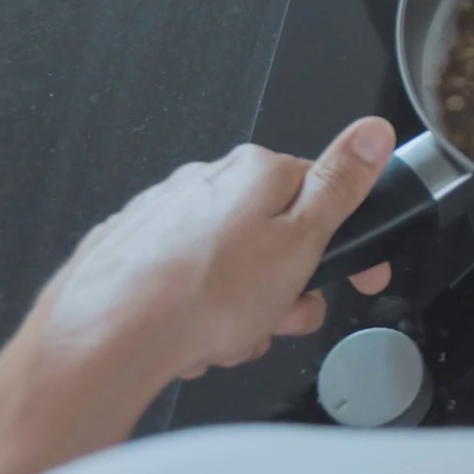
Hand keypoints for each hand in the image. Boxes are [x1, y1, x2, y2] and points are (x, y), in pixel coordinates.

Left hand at [21, 117, 397, 386]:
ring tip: (226, 337)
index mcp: (255, 171)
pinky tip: (191, 336)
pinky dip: (197, 313)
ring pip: (231, 267)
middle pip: (276, 237)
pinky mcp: (132, 252)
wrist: (101, 341)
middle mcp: (205, 182)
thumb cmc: (198, 297)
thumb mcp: (301, 241)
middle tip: (276, 318)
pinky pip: (187, 283)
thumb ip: (341, 183)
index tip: (357, 278)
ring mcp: (163, 216)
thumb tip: (372, 132)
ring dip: (242, 309)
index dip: (345, 245)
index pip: (323, 195)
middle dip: (286, 288)